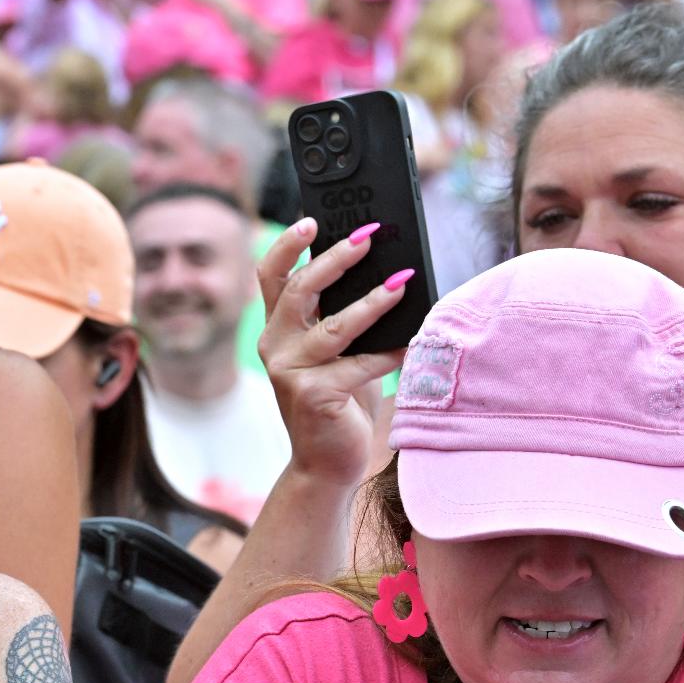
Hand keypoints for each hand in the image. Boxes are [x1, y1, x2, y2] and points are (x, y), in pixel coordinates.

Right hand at [256, 218, 410, 488]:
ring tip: (402, 283)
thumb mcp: (337, 350)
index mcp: (278, 328)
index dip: (288, 244)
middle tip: (369, 238)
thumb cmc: (339, 399)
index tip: (313, 220)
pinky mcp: (313, 395)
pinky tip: (412, 344)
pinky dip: (390, 353)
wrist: (328, 462)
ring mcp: (290, 372)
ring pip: (332, 325)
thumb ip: (341, 316)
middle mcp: (276, 346)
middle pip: (299, 290)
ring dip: (371, 302)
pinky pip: (359, 365)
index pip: (272, 275)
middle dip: (335, 259)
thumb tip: (387, 270)